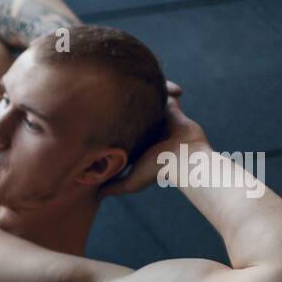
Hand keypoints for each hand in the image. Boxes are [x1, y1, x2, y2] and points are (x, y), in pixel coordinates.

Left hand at [100, 81, 207, 197]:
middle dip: (121, 105)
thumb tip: (96, 196)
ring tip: (131, 85)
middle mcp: (146, 131)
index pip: (118, 132)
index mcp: (136, 144)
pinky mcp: (172, 110)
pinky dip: (165, 88)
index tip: (96, 117)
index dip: (109, 124)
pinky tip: (151, 86)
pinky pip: (167, 94)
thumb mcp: (131, 183)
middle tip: (108, 96)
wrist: (185, 158)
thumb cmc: (157, 171)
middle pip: (129, 114)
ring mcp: (160, 119)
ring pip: (147, 102)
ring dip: (141, 94)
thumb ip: (114, 188)